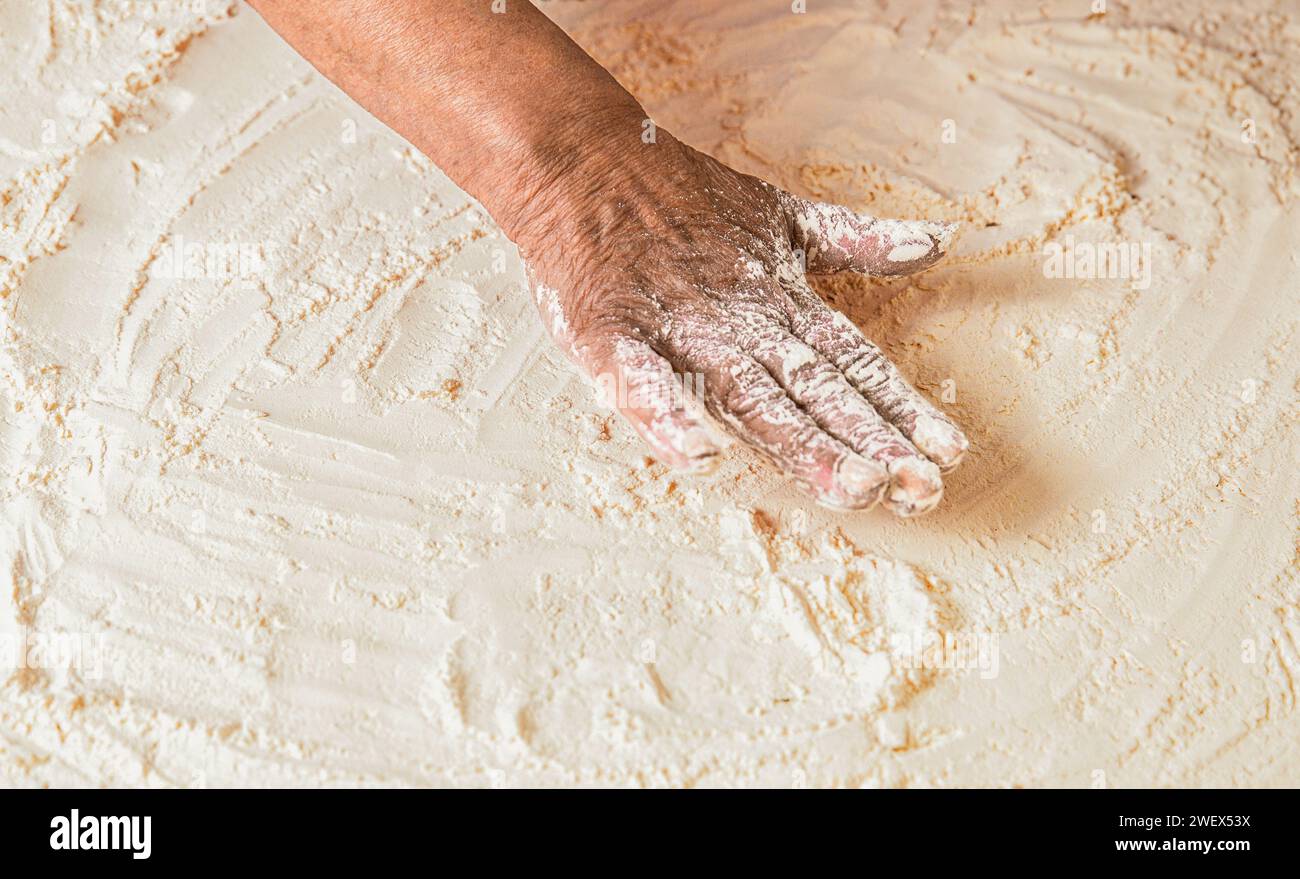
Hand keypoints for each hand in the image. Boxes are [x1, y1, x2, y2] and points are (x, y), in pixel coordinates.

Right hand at [518, 131, 967, 516]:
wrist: (585, 164)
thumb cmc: (684, 199)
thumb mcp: (781, 216)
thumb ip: (855, 242)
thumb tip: (937, 242)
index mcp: (779, 301)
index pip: (851, 364)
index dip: (900, 409)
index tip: (950, 453)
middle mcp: (740, 321)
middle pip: (813, 390)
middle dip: (868, 442)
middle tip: (921, 491)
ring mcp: (678, 329)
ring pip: (749, 394)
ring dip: (800, 441)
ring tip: (853, 487)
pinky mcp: (612, 335)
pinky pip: (641, 380)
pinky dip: (667, 414)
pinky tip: (700, 457)